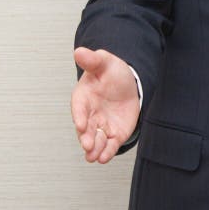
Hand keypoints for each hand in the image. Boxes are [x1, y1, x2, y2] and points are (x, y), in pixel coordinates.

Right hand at [71, 47, 139, 163]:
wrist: (129, 82)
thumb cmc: (111, 72)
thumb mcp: (104, 62)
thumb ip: (92, 60)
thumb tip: (79, 51)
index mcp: (84, 97)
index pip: (79, 108)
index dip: (80, 116)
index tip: (81, 124)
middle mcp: (90, 114)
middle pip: (86, 129)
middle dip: (86, 137)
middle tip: (87, 145)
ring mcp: (102, 125)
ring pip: (96, 140)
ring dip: (94, 149)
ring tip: (94, 156)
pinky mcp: (114, 133)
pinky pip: (109, 145)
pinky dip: (107, 152)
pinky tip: (104, 158)